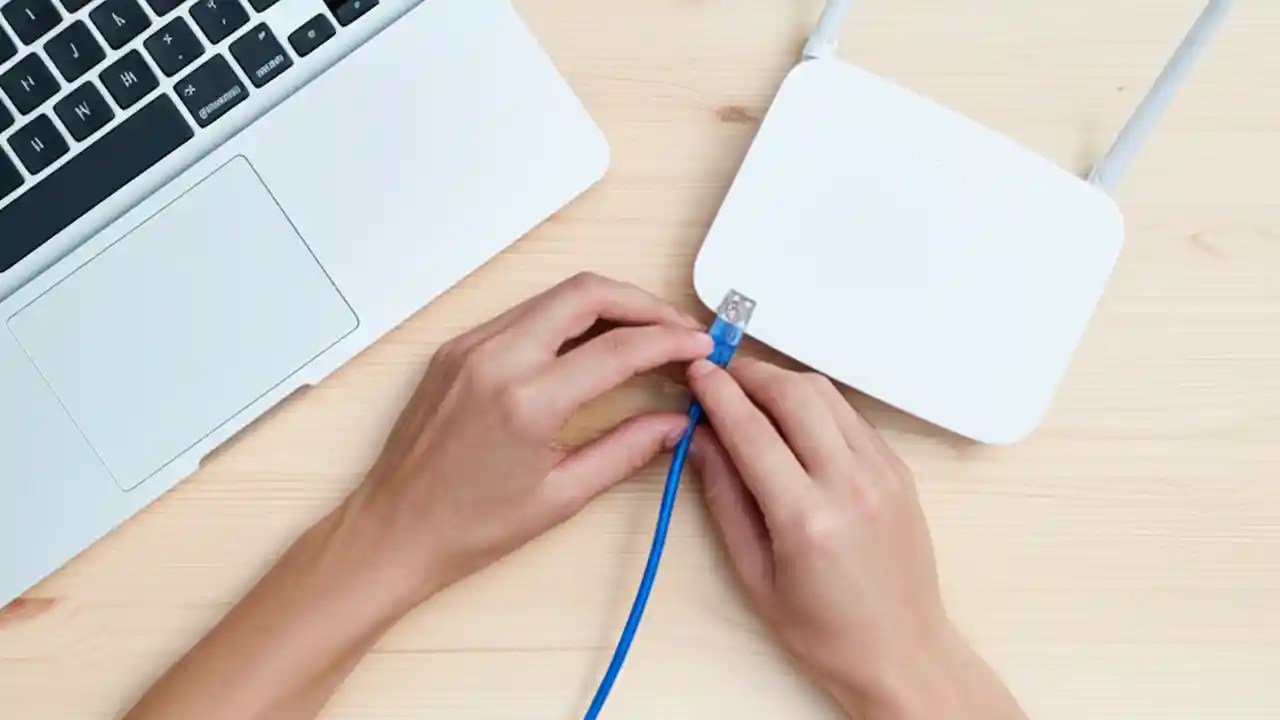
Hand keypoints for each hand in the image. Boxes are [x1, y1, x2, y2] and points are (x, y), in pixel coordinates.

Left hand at [344, 273, 713, 608]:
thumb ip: (625, 450)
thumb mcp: (561, 496)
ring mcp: (470, 347)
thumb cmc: (468, 526)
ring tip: (642, 334)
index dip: (669, 341)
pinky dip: (565, 318)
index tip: (698, 347)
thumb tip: (675, 422)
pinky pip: (522, 314)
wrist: (393, 530)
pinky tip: (589, 344)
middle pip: (586, 293)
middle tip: (676, 328)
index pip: (618, 348)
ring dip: (605, 305)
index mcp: (526, 401)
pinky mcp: (455, 348)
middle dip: (642, 303)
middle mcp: (495, 359)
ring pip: (553, 296)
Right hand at [687, 357, 1024, 718]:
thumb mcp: (754, 574)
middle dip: (750, 373)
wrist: (902, 651)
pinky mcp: (899, 470)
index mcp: (807, 519)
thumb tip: (701, 439)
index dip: (718, 393)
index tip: (696, 371)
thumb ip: (724, 499)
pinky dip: (816, 404)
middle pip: (794, 394)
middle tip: (720, 372)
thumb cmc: (822, 629)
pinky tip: (793, 417)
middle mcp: (851, 485)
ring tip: (751, 389)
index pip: (752, 431)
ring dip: (784, 381)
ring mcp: (883, 473)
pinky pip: (851, 416)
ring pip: (827, 394)